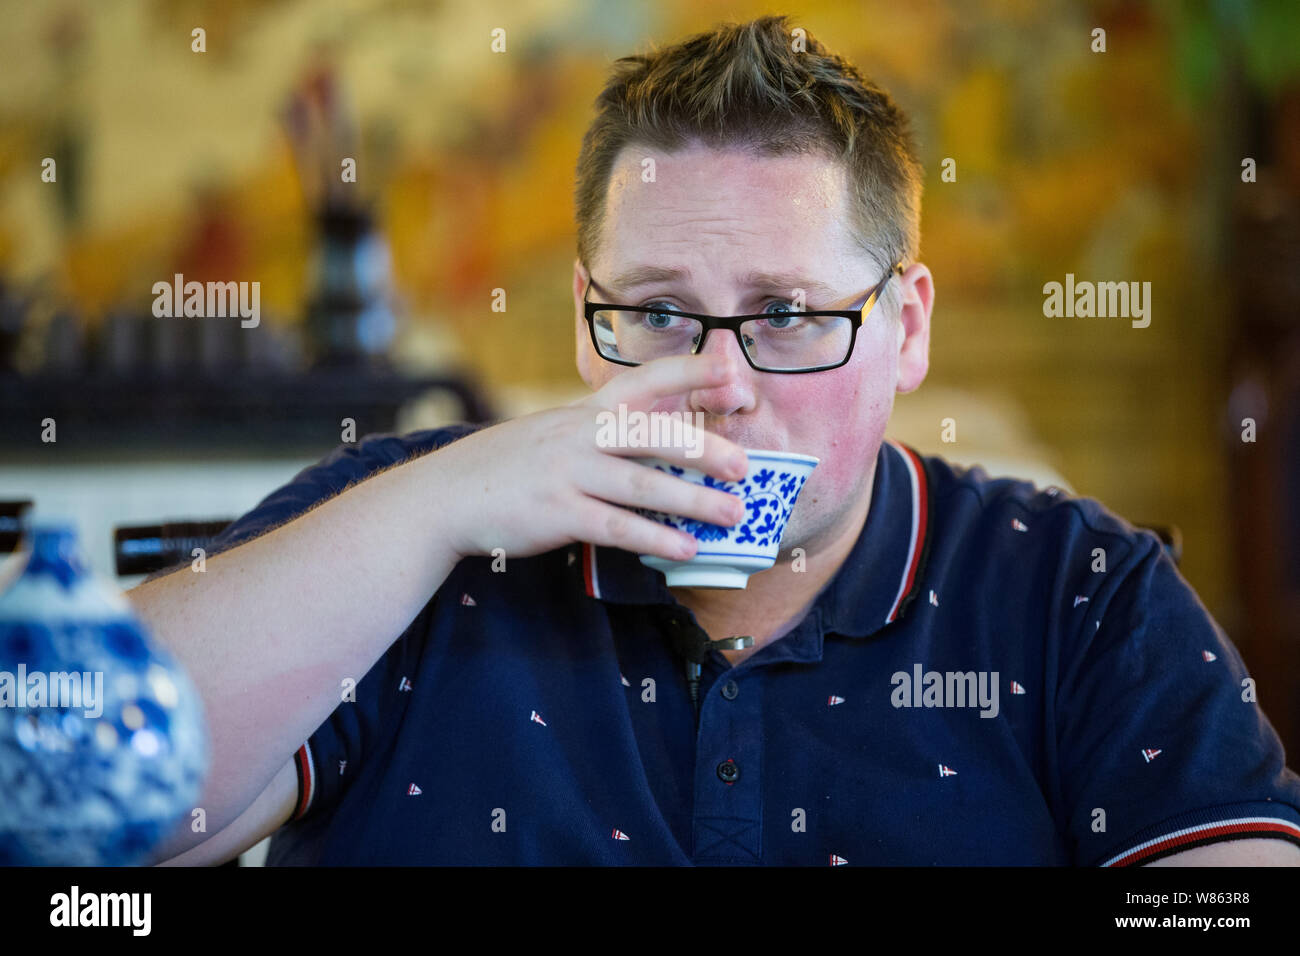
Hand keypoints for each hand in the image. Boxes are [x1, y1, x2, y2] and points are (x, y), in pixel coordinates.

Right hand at [435, 354, 748, 562]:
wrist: (446, 495)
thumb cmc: (512, 467)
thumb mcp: (558, 432)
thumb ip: (606, 433)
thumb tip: (666, 444)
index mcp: (586, 411)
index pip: (647, 380)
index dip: (692, 373)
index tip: (735, 374)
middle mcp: (580, 434)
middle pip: (653, 434)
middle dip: (705, 448)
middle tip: (745, 467)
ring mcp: (568, 473)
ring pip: (642, 484)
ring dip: (693, 501)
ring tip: (732, 515)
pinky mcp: (556, 512)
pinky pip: (616, 526)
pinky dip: (655, 538)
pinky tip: (685, 549)